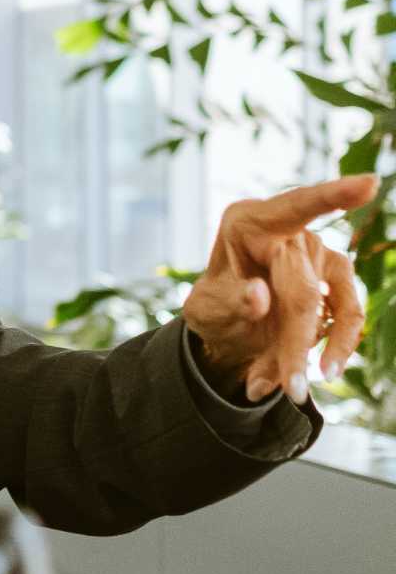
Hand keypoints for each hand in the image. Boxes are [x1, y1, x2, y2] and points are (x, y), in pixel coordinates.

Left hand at [182, 173, 375, 404]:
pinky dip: (327, 352)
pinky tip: (301, 377)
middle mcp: (289, 232)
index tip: (368, 184)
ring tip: (292, 388)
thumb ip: (230, 303)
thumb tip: (260, 296)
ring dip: (314, 352)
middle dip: (295, 343)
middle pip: (303, 290)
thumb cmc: (214, 307)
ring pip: (332, 309)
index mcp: (248, 223)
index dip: (331, 196)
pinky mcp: (338, 279)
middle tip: (292, 388)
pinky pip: (345, 320)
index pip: (294, 207)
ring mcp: (319, 253)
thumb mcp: (207, 311)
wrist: (230, 328)